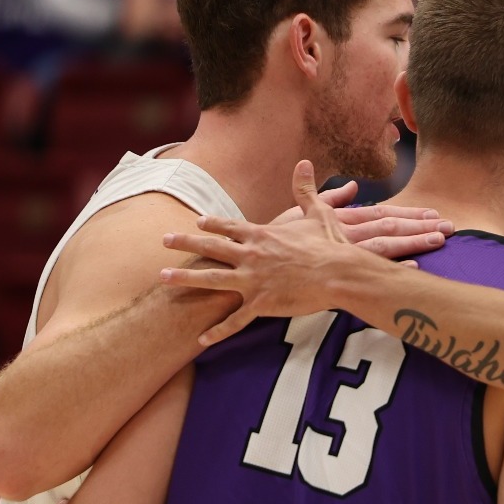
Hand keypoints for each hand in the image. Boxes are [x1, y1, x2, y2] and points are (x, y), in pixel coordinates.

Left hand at [159, 160, 392, 345]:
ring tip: (163, 278)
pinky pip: (235, 320)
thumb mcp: (318, 213)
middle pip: (211, 247)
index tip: (198, 222)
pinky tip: (201, 340)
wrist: (340, 274)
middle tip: (164, 240)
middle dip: (185, 243)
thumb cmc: (332, 245)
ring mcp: (253, 280)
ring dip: (186, 279)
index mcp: (263, 234)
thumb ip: (305, 189)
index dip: (213, 224)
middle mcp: (251, 255)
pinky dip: (218, 331)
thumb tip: (303, 163)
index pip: (230, 226)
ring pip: (211, 280)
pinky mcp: (262, 303)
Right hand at [282, 179, 454, 262]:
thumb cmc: (275, 242)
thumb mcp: (299, 216)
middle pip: (390, 228)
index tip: (433, 212)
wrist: (254, 265)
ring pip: (385, 247)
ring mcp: (342, 256)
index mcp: (339, 221)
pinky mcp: (337, 276)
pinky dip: (394, 268)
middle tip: (450, 226)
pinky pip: (370, 271)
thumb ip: (326, 200)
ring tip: (439, 241)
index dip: (408, 212)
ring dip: (414, 243)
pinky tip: (415, 267)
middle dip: (420, 227)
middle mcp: (345, 236)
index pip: (382, 213)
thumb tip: (350, 187)